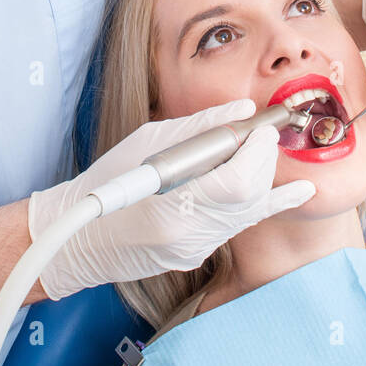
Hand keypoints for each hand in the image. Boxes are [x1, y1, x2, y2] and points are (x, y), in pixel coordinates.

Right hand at [28, 99, 315, 299]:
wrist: (80, 236)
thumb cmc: (105, 180)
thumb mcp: (147, 140)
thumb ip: (199, 126)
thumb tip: (242, 110)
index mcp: (172, 208)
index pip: (237, 183)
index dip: (257, 152)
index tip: (261, 128)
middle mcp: (190, 236)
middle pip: (251, 197)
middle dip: (264, 160)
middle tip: (265, 133)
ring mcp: (196, 250)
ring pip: (251, 212)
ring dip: (262, 177)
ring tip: (265, 149)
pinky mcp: (197, 255)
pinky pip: (236, 223)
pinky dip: (253, 198)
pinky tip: (285, 188)